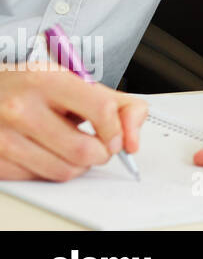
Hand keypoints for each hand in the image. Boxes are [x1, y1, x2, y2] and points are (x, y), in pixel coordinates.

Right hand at [0, 63, 146, 180]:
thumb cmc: (31, 86)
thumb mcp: (72, 80)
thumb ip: (116, 103)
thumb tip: (133, 140)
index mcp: (46, 80)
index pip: (101, 110)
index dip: (117, 129)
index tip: (117, 136)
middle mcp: (21, 108)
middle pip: (84, 149)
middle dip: (101, 153)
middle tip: (98, 146)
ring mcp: (4, 137)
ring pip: (64, 171)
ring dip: (79, 165)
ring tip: (73, 148)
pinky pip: (38, 178)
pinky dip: (51, 169)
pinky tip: (47, 152)